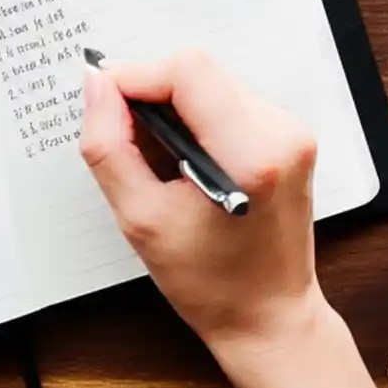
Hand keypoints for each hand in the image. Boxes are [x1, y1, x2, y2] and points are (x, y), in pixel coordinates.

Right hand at [80, 49, 387, 387]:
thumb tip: (96, 88)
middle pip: (198, 71)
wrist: (268, 316)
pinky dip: (194, 117)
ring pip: (210, 81)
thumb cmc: (211, 283)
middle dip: (150, 94)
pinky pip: (227, 99)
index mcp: (252, 156)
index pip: (186, 72)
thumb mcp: (140, 219)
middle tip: (125, 138)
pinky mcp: (288, 135)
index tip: (103, 103)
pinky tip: (183, 159)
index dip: (134, 77)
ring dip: (172, 107)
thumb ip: (109, 147)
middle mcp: (281, 134)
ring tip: (157, 159)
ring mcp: (290, 132)